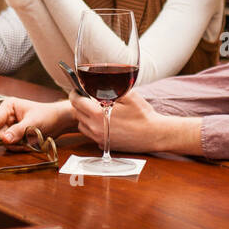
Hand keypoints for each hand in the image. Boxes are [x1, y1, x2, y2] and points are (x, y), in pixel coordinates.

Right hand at [0, 97, 75, 148]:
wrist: (60, 121)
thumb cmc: (48, 115)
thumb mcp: (33, 122)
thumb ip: (18, 130)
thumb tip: (4, 139)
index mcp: (8, 107)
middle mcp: (7, 116)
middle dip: (10, 141)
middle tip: (22, 144)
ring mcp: (11, 126)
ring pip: (5, 141)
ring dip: (16, 145)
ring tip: (29, 143)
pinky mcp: (16, 135)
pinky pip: (12, 145)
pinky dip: (20, 147)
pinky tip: (29, 144)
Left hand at [68, 90, 201, 154]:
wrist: (154, 134)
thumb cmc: (143, 114)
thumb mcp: (128, 95)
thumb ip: (110, 88)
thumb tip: (98, 83)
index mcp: (97, 113)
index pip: (75, 101)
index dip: (75, 93)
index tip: (77, 90)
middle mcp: (94, 127)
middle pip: (76, 113)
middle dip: (81, 104)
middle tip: (89, 98)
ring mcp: (98, 138)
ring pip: (81, 125)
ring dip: (85, 117)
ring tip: (97, 111)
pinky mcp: (103, 145)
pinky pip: (90, 134)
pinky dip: (93, 128)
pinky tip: (104, 122)